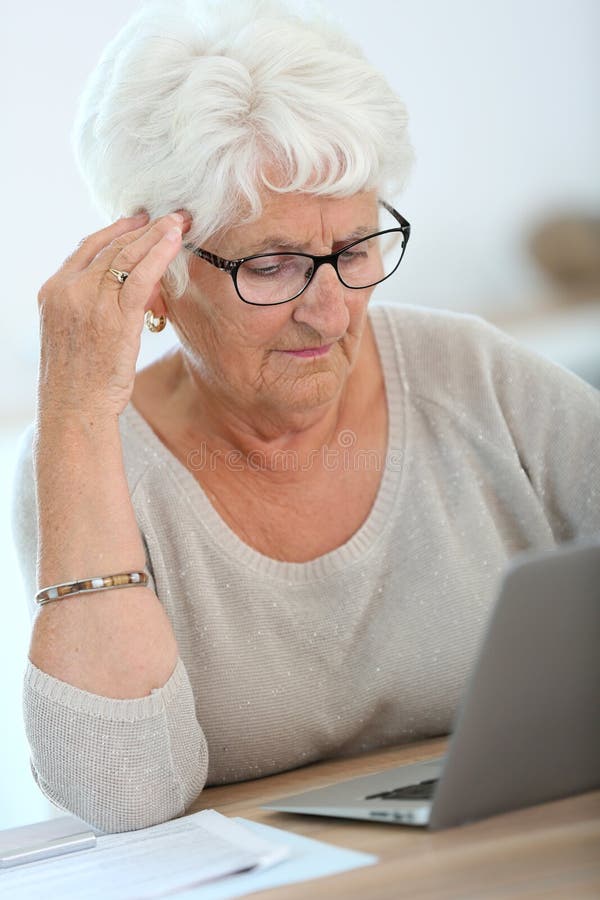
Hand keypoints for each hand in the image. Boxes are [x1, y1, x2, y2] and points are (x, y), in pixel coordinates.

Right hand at [36, 211, 191, 422]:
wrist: (73, 409)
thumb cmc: (80, 380)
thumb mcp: (80, 334)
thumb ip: (101, 307)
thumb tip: (143, 290)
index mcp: (53, 291)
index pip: (87, 248)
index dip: (116, 230)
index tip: (139, 220)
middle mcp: (68, 290)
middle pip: (110, 245)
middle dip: (144, 227)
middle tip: (169, 214)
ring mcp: (89, 301)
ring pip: (126, 255)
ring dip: (157, 234)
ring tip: (179, 221)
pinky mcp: (114, 317)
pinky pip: (141, 276)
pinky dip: (159, 254)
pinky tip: (175, 241)